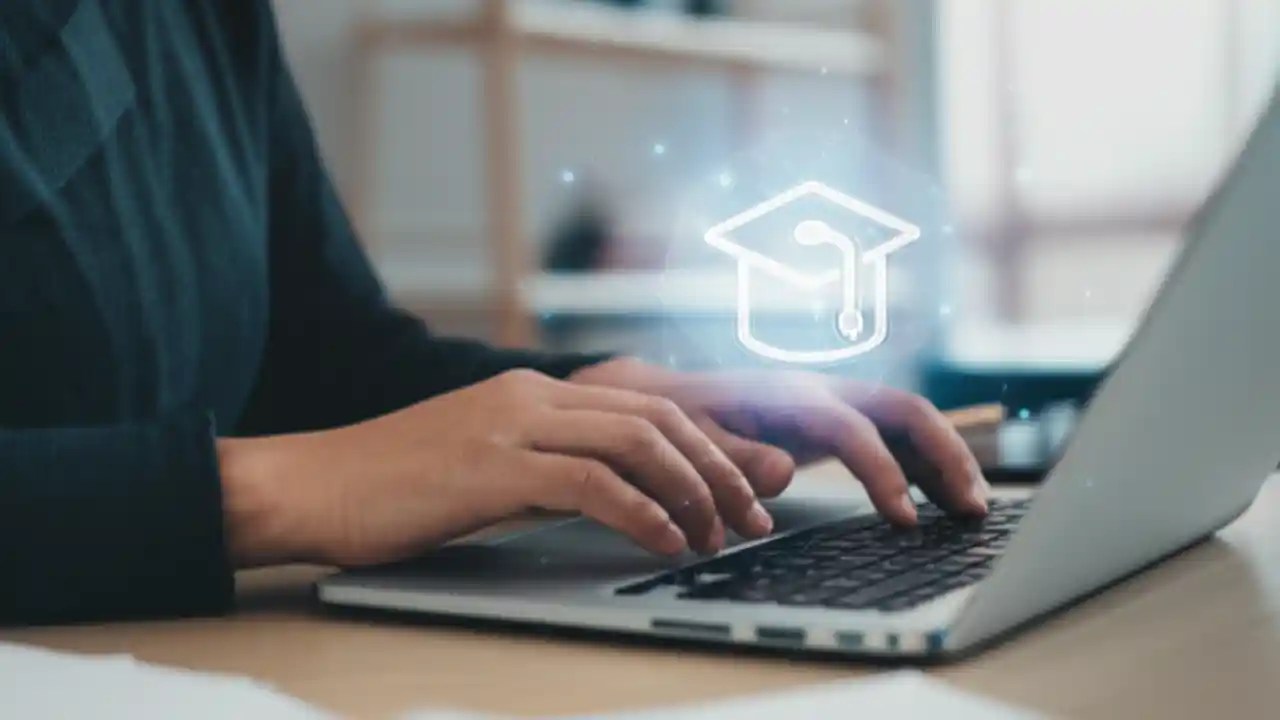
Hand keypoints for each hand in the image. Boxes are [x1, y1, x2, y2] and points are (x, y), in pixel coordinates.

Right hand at [218, 369, 770, 566]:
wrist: (313, 484)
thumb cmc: (394, 486)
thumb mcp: (485, 465)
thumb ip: (548, 466)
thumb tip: (616, 494)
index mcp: (534, 390)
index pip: (648, 402)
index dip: (708, 443)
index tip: (744, 487)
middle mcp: (532, 394)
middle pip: (659, 415)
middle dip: (719, 465)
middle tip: (754, 515)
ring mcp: (512, 424)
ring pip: (637, 440)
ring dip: (693, 489)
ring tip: (720, 533)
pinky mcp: (493, 466)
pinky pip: (592, 482)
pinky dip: (642, 511)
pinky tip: (665, 540)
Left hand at [569, 358, 988, 526]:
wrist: (656, 399)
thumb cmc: (671, 424)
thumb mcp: (690, 441)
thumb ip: (734, 457)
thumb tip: (785, 472)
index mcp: (788, 396)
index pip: (854, 430)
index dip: (884, 475)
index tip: (906, 522)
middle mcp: (821, 391)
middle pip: (904, 411)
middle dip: (946, 456)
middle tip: (975, 509)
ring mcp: (832, 404)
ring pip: (907, 421)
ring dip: (945, 460)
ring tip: (973, 510)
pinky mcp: (833, 422)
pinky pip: (892, 437)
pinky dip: (921, 466)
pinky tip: (939, 501)